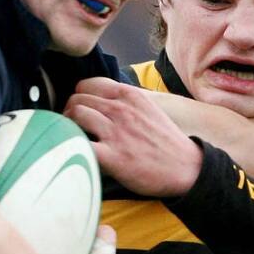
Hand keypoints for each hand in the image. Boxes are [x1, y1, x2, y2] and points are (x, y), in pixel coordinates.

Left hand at [65, 77, 201, 196]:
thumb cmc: (165, 142)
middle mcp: (121, 109)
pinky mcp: (113, 157)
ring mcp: (116, 132)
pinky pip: (79, 143)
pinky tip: (75, 152)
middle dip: (69, 111)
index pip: (88, 84)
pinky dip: (72, 146)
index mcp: (130, 96)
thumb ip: (125, 102)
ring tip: (71, 138)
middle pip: (77, 99)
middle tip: (72, 127)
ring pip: (75, 115)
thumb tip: (100, 101)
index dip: (79, 97)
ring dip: (67, 126)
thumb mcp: (148, 109)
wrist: (187, 169)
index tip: (80, 109)